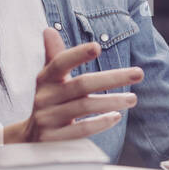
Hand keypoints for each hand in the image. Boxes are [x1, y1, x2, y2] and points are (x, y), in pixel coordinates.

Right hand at [11, 28, 143, 142]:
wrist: (29, 138)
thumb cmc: (50, 102)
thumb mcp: (49, 80)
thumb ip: (54, 57)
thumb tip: (49, 30)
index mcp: (46, 79)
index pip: (60, 63)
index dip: (77, 54)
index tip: (98, 47)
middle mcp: (44, 97)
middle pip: (81, 84)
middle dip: (112, 78)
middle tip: (138, 73)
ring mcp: (48, 119)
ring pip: (83, 107)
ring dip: (112, 101)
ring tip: (133, 98)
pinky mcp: (54, 139)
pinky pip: (80, 130)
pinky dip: (100, 123)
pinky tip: (116, 116)